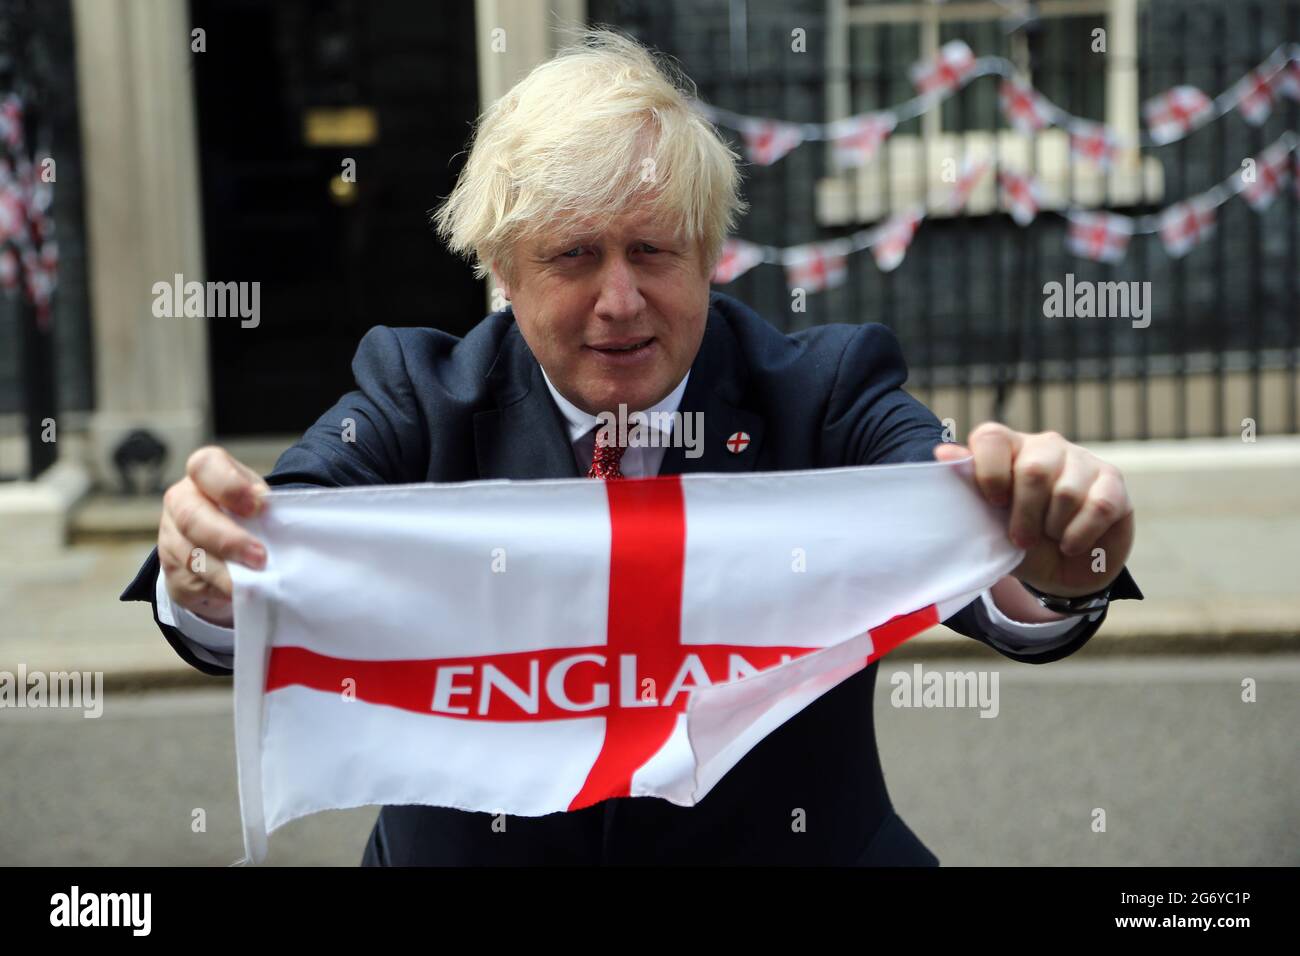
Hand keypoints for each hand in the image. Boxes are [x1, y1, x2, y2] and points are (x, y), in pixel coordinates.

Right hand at [158, 446, 270, 625]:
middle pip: (191, 517)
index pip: (205, 466)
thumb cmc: (244, 516)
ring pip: (190, 555)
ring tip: (254, 584)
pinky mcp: (172, 570)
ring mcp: (170, 536)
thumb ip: (262, 506)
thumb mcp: (255, 502)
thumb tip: (277, 520)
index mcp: (204, 475)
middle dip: (228, 540)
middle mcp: (180, 501)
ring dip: (225, 572)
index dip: (229, 486)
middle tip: (260, 557)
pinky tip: (238, 592)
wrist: (221, 546)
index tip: (258, 507)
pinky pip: (192, 581)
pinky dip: (218, 589)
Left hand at [933, 423, 1134, 597]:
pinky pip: (1097, 506)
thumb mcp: (991, 522)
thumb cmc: (1022, 541)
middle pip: (1032, 471)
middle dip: (1024, 515)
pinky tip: (1071, 544)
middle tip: (1021, 539)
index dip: (988, 472)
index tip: (993, 503)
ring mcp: (1082, 460)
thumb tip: (943, 452)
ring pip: (1065, 492)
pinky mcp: (1113, 481)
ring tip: (1050, 538)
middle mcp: (1046, 446)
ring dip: (1053, 528)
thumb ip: (970, 488)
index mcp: (1009, 450)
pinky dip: (1080, 535)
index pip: (991, 437)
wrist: (1065, 571)